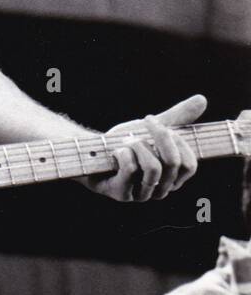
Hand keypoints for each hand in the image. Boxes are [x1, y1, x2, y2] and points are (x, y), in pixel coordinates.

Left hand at [83, 94, 205, 201]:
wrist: (91, 151)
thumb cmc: (125, 142)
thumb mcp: (152, 128)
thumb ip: (177, 117)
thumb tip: (202, 99)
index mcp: (173, 178)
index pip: (189, 164)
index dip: (174, 139)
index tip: (151, 121)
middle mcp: (160, 190)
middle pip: (173, 162)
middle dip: (157, 138)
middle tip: (140, 128)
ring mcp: (141, 195)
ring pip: (153, 167)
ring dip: (138, 146)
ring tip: (126, 143)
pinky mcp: (122, 194)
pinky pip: (131, 169)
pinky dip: (122, 153)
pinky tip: (115, 153)